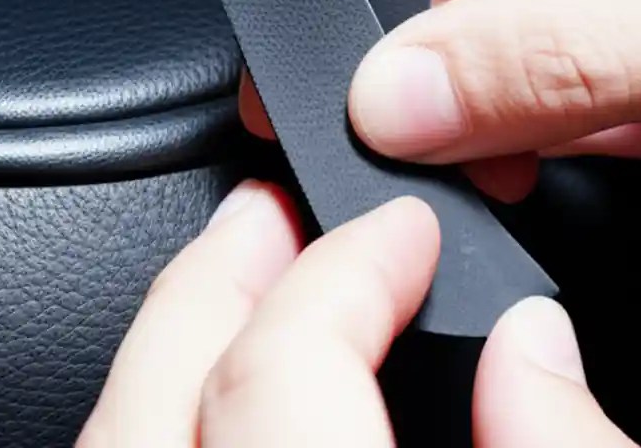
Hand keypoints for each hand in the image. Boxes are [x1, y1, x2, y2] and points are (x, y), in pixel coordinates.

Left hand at [77, 180, 635, 446]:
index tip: (407, 235)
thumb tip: (531, 347)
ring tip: (231, 281)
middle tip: (272, 214)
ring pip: (109, 436)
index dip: (346, 279)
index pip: (280, 377)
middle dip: (211, 287)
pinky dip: (153, 413)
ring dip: (170, 342)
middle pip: (153, 398)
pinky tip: (206, 392)